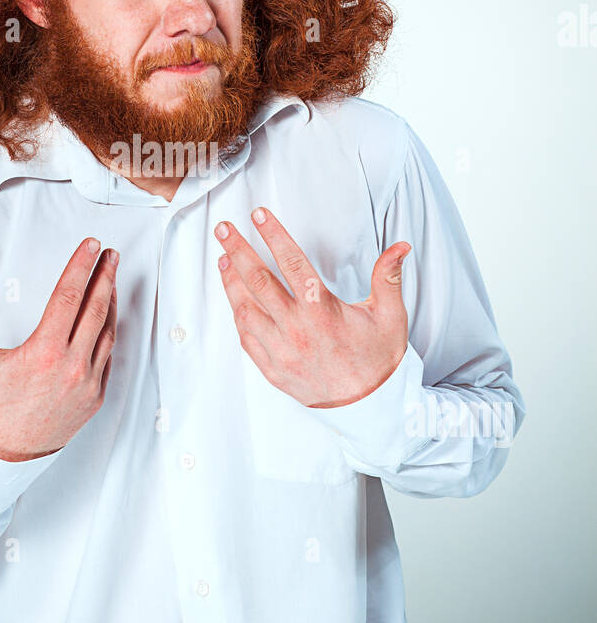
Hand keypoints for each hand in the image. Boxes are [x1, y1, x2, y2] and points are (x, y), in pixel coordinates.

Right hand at [0, 238, 118, 460]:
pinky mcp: (95, 397)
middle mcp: (71, 366)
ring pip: (108, 331)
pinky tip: (107, 318)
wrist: (5, 456)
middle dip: (105, 276)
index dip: (81, 267)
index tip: (90, 247)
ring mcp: (88, 383)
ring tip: (111, 279)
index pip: (68, 296)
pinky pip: (108, 356)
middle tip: (110, 254)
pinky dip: (110, 332)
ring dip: (111, 301)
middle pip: (95, 308)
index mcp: (43, 352)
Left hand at [214, 208, 409, 407]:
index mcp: (323, 311)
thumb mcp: (391, 316)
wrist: (370, 407)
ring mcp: (282, 351)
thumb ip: (388, 277)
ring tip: (223, 259)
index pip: (292, 262)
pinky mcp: (273, 370)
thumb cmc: (378, 359)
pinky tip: (235, 299)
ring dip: (231, 282)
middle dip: (238, 251)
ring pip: (246, 309)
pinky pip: (247, 338)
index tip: (258, 215)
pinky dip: (238, 315)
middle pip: (258, 281)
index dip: (273, 235)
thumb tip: (400, 247)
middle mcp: (298, 330)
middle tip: (224, 230)